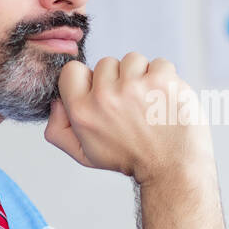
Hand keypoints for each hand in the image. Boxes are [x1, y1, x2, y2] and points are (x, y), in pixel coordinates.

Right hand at [44, 52, 213, 184]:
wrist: (172, 168)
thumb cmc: (130, 159)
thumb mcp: (85, 154)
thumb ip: (59, 129)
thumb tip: (56, 102)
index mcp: (82, 112)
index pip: (72, 70)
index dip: (88, 79)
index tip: (103, 93)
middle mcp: (105, 97)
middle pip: (106, 63)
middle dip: (118, 80)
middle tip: (131, 107)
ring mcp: (134, 86)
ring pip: (133, 60)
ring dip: (141, 77)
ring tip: (148, 103)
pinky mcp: (162, 80)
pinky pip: (159, 63)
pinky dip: (165, 79)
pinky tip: (164, 101)